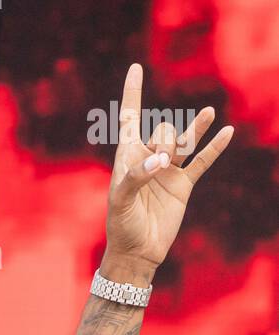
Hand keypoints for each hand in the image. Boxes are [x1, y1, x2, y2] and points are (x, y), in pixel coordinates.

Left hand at [101, 62, 233, 285]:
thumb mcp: (121, 201)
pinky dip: (214, 148)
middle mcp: (149, 159)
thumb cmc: (121, 226)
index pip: (129, 118)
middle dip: (165, 140)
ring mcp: (168, 171)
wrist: (137, 252)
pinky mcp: (182, 185)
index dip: (132, 94)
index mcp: (127, 157)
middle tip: (160, 165)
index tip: (136, 69)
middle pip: (162, 130)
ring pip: (183, 141)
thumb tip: (161, 162)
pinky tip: (227, 132)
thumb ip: (136, 177)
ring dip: (194, 129)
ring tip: (208, 114)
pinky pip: (201, 162)